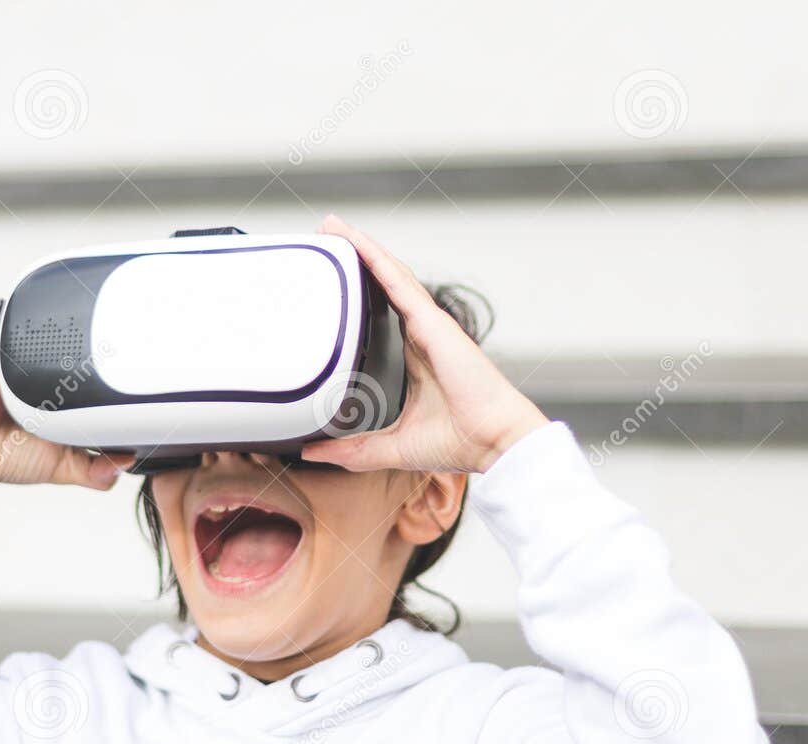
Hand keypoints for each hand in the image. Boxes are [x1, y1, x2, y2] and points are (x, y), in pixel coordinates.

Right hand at [0, 358, 132, 488]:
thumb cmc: (2, 455)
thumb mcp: (59, 466)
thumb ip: (93, 470)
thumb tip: (124, 465)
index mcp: (63, 399)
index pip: (96, 386)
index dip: (115, 388)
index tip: (134, 396)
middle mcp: (45, 376)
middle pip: (83, 361)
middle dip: (100, 370)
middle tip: (116, 383)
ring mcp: (24, 363)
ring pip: (60, 348)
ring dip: (72, 359)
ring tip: (83, 376)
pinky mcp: (2, 354)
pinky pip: (25, 341)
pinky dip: (39, 349)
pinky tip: (50, 364)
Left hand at [298, 215, 548, 474]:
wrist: (494, 442)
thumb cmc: (460, 442)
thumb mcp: (390, 447)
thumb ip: (352, 449)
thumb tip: (313, 452)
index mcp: (414, 356)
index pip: (379, 314)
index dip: (357, 293)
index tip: (329, 281)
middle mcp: (421, 334)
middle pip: (383, 284)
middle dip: (356, 259)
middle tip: (324, 236)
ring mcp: (428, 324)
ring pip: (388, 274)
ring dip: (361, 247)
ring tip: (332, 226)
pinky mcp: (432, 322)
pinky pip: (398, 281)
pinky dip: (375, 258)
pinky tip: (355, 240)